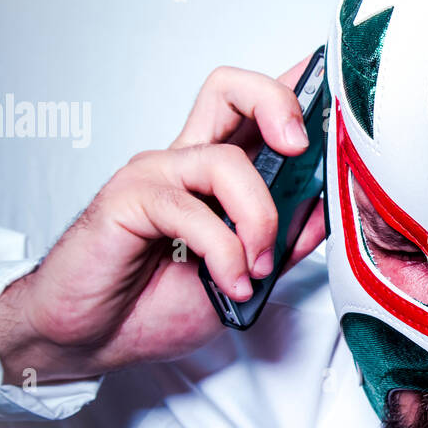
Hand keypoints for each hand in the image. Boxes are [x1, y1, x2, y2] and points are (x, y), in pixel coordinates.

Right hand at [0, 61, 327, 382]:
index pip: (255, 110)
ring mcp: (155, 176)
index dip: (295, 88)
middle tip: (301, 147)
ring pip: (226, 161)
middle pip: (229, 89)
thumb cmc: (155, 303)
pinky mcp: (127, 201)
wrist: (92, 338)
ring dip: (258, 220)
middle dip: (278, 102)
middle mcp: (185, 162)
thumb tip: (330, 206)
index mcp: (215, 174)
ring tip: (256, 267)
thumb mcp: (247, 275)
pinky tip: (228, 282)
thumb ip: (286, 239)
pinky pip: (191, 210)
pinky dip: (223, 251)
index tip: (335, 90)